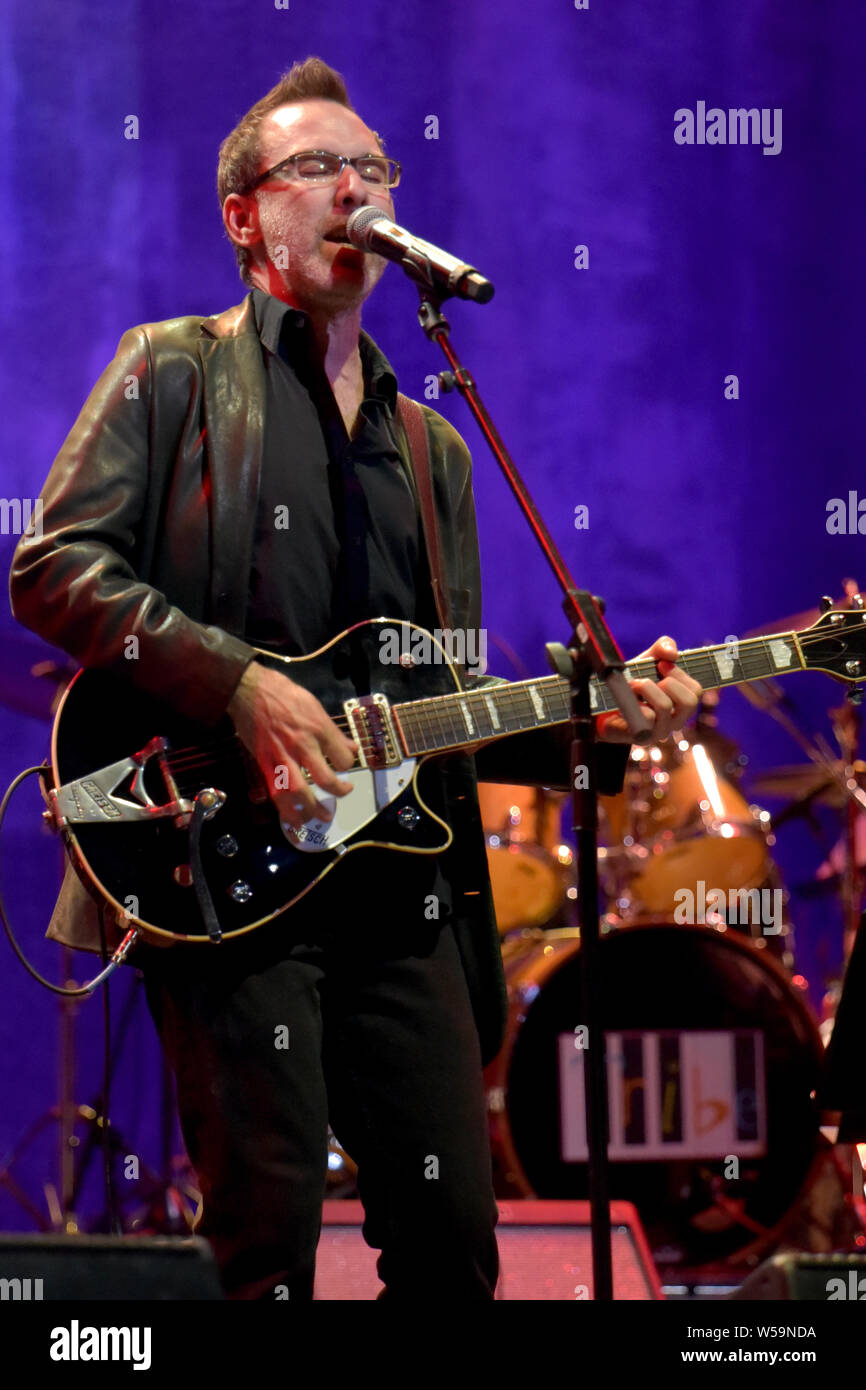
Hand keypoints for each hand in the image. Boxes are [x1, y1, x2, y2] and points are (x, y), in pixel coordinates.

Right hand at [227, 662, 357, 828]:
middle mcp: (302, 745)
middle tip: (343, 792)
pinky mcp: (264, 763)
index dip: (348, 763)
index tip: (344, 763)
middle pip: (325, 779)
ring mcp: (281, 756)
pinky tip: (294, 819)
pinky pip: (276, 791)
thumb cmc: (283, 693)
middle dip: (338, 791)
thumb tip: (352, 748)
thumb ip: (333, 732)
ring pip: (299, 791)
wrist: (248, 690)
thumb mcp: (315, 705)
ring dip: (312, 809)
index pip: (343, 757)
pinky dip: (286, 809)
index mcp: (318, 728)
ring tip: (322, 817)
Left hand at [596, 636, 701, 743]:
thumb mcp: (649, 660)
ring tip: (633, 685)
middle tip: (649, 678)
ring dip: (646, 687)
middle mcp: (675, 720)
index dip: (680, 673)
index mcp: (681, 704)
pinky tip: (626, 701)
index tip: (661, 665)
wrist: (603, 702)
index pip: (697, 691)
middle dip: (668, 683)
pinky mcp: (643, 736)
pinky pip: (646, 716)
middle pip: (689, 701)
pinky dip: (634, 702)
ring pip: (665, 706)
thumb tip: (672, 654)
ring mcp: (660, 731)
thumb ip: (664, 647)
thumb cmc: (631, 682)